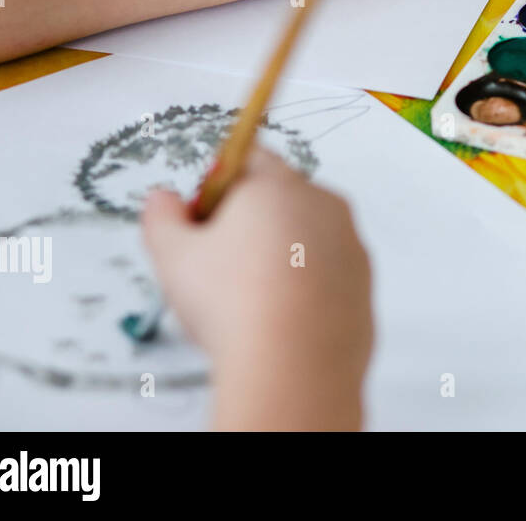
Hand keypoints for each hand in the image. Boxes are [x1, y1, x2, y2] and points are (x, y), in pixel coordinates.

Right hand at [142, 148, 373, 430]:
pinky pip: (328, 274)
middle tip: (217, 267)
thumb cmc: (234, 304)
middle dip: (247, 223)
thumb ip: (161, 216)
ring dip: (279, 256)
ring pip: (306, 238)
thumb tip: (163, 199)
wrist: (295, 368)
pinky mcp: (365, 285)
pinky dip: (305, 288)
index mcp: (280, 186)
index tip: (199, 221)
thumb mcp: (173, 255)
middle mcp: (325, 206)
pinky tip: (279, 319)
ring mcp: (351, 246)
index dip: (217, 186)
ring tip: (248, 302)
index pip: (248, 158)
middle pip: (280, 198)